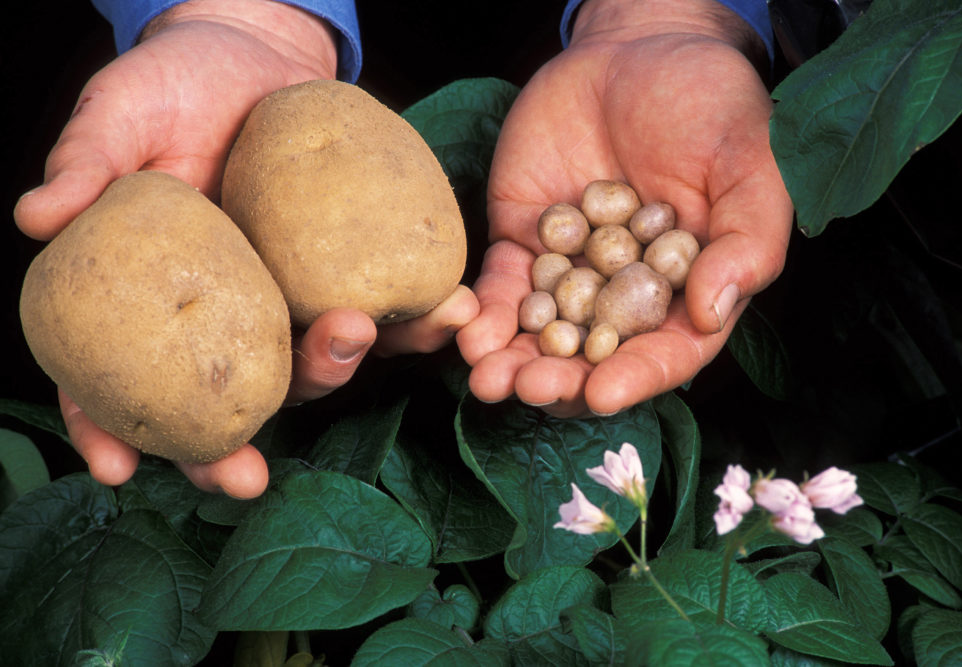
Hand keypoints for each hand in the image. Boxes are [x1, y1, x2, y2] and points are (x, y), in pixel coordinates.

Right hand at [14, 1, 479, 496]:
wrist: (257, 60)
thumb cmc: (173, 88)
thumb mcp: (120, 115)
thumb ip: (87, 162)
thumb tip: (34, 216)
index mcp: (150, 299)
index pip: (113, 377)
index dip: (108, 428)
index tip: (119, 471)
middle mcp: (222, 317)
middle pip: (225, 397)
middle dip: (236, 443)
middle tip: (249, 473)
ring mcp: (288, 300)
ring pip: (310, 362)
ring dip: (337, 366)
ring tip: (358, 333)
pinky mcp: (346, 270)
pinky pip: (386, 306)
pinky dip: (420, 316)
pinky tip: (448, 306)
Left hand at [457, 0, 792, 417]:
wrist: (642, 48)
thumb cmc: (714, 106)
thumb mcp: (751, 164)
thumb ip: (747, 239)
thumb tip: (712, 313)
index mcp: (690, 290)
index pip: (666, 349)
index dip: (637, 376)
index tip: (603, 395)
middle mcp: (630, 294)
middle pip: (595, 355)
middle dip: (561, 379)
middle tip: (529, 389)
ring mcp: (574, 272)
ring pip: (542, 333)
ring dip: (513, 362)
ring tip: (488, 378)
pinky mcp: (526, 242)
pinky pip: (503, 286)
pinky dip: (486, 313)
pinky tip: (469, 335)